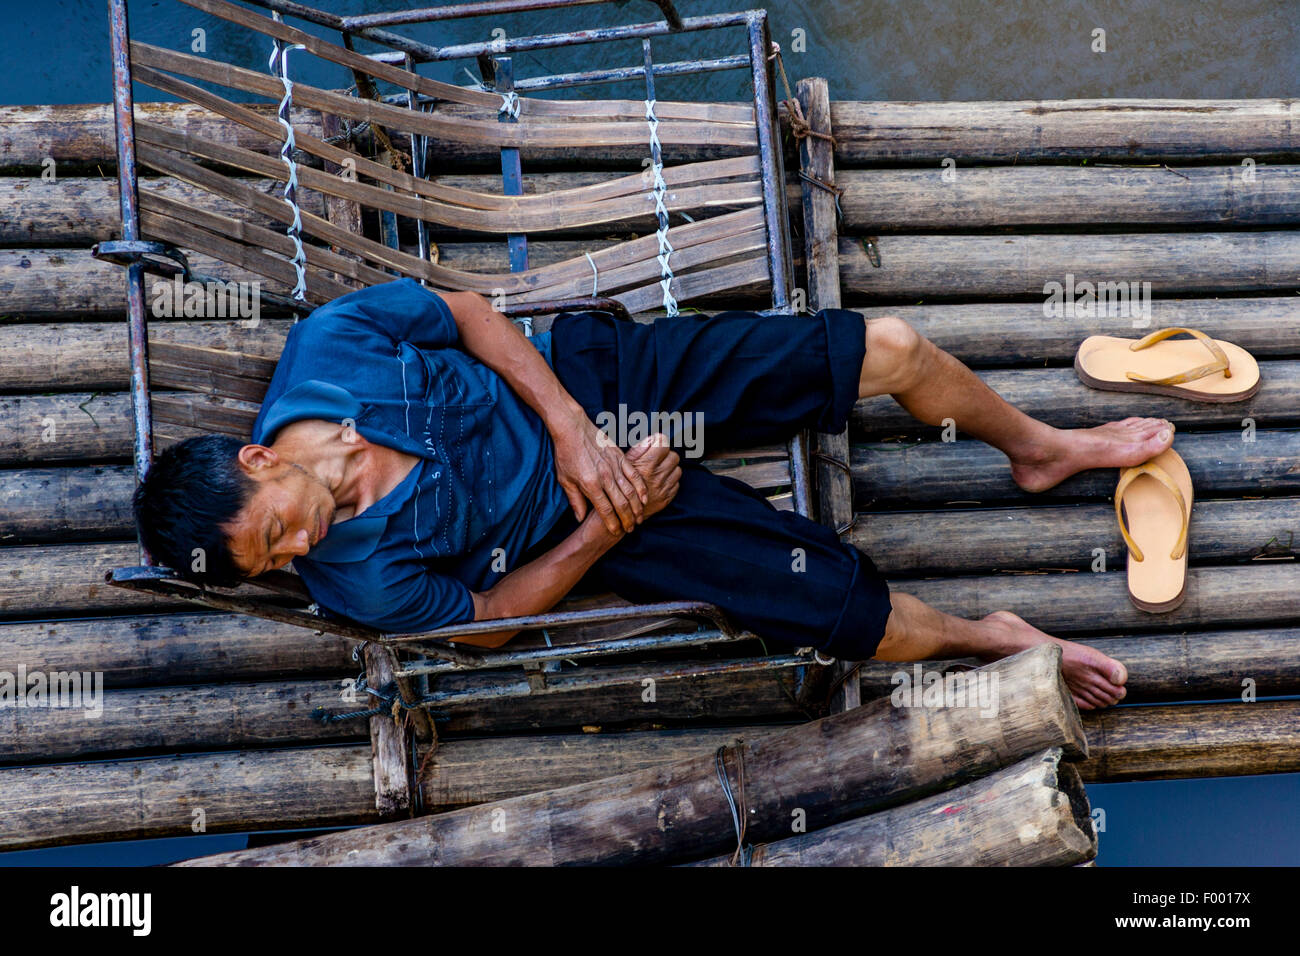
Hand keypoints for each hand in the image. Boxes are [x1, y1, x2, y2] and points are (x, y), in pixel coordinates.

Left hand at [552, 411, 649, 535]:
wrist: (572, 428)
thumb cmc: (566, 454)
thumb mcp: (565, 480)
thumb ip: (575, 500)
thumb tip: (580, 518)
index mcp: (590, 485)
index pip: (605, 510)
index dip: (612, 524)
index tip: (616, 532)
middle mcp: (604, 477)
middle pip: (621, 504)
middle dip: (627, 519)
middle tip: (631, 529)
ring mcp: (614, 467)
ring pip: (631, 492)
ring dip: (637, 507)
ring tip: (640, 517)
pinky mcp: (620, 457)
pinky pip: (635, 475)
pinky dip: (641, 488)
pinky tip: (645, 497)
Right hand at [624, 433, 680, 520]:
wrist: (620, 513)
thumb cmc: (619, 485)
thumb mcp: (623, 464)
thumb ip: (639, 449)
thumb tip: (653, 438)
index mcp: (646, 464)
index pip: (664, 445)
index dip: (660, 443)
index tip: (657, 447)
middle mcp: (657, 476)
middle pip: (674, 457)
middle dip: (667, 456)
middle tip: (658, 460)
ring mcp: (663, 488)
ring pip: (677, 471)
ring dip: (670, 469)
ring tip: (659, 472)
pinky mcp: (666, 499)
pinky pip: (676, 485)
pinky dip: (670, 482)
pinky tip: (660, 483)